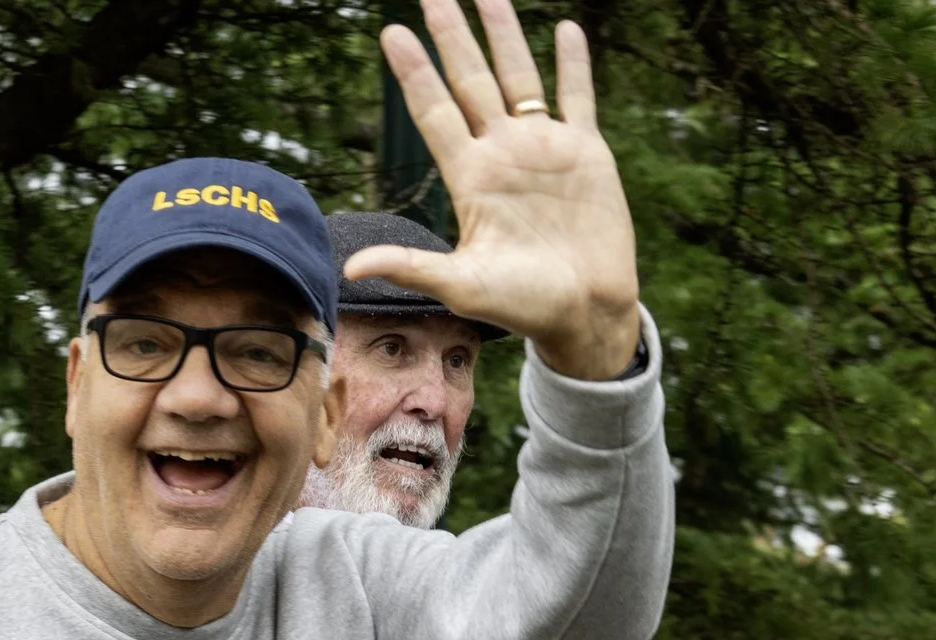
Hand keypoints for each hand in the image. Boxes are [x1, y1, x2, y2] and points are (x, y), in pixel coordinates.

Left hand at [349, 0, 640, 379]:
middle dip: (452, 37)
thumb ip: (411, 267)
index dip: (414, 74)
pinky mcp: (586, 152)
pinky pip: (578, 97)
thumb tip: (349, 270)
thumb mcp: (462, 286)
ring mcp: (544, 149)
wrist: (585, 313)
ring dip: (504, 35)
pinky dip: (573, 65)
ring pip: (519, 77)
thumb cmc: (522, 306)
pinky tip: (565, 30)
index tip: (391, 35)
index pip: (435, 113)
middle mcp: (502, 154)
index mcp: (471, 178)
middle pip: (471, 82)